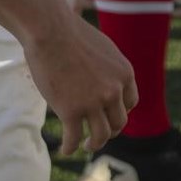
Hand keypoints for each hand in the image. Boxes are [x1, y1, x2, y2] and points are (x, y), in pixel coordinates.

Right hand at [21, 15, 137, 156]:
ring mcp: (93, 103)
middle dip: (110, 131)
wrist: (50, 31)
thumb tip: (107, 80)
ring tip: (86, 146)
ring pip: (101, 135)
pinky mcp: (71, 111)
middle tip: (99, 135)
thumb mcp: (103, 49)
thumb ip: (108, 68)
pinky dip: (70, 147)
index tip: (109, 117)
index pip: (130, 103)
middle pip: (119, 122)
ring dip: (94, 144)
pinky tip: (65, 149)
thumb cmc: (71, 35)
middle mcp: (113, 91)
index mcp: (124, 74)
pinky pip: (74, 138)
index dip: (120, 112)